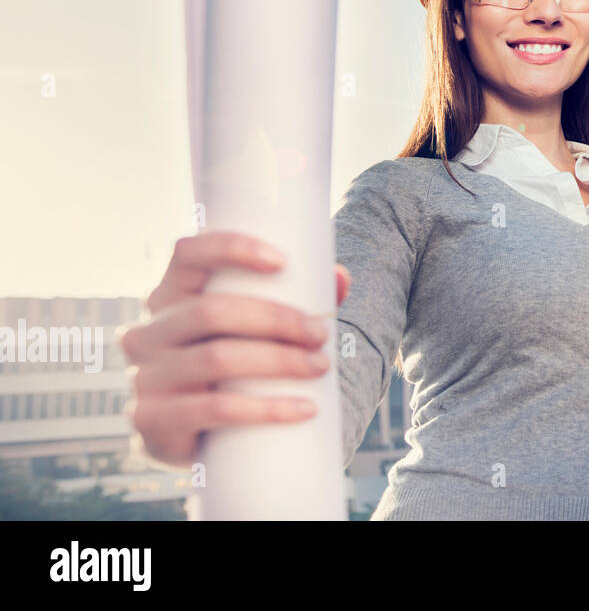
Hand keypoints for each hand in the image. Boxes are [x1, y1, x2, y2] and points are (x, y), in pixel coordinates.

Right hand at [119, 232, 350, 468]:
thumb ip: (300, 298)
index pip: (187, 254)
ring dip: (278, 360)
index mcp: (169, 296)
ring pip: (216, 358)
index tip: (283, 261)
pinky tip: (303, 408)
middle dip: (276, 318)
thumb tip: (340, 277)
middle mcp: (147, 332)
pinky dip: (266, 409)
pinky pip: (214, 410)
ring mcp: (144, 378)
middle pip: (211, 310)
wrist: (206, 444)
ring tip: (320, 366)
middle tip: (321, 333)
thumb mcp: (258, 330)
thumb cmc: (238, 367)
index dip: (231, 248)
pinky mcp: (152, 422)